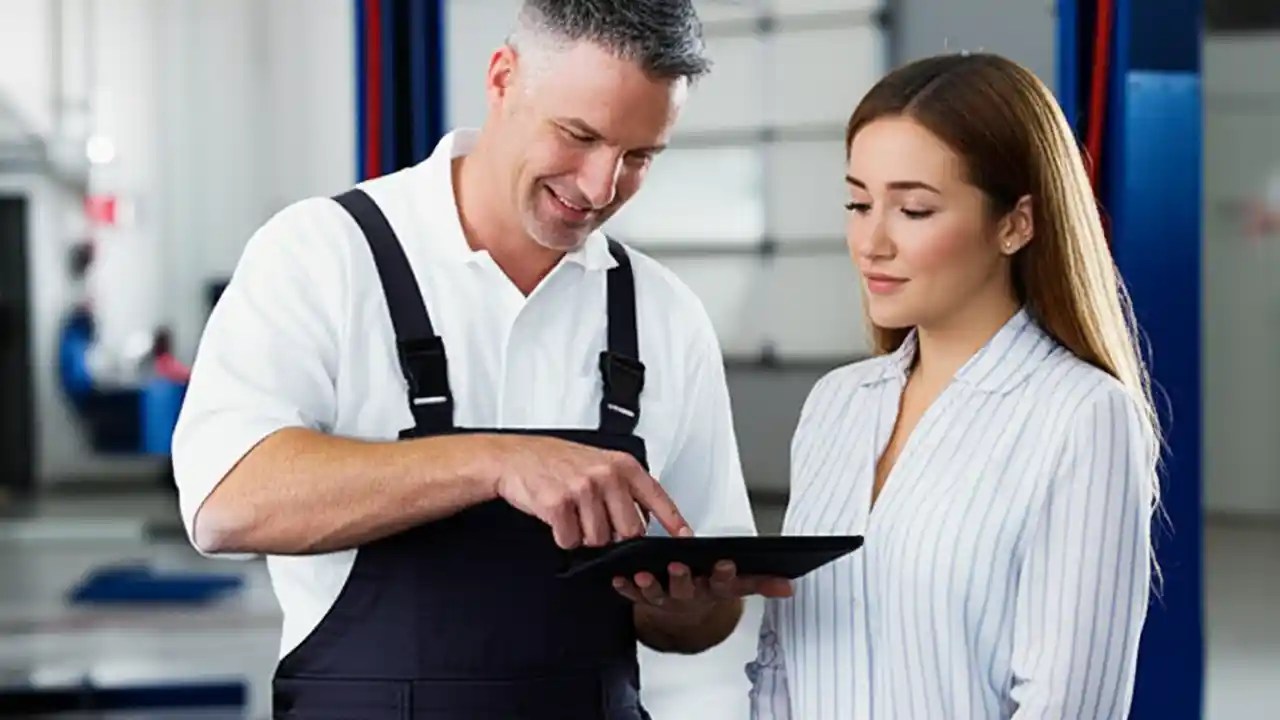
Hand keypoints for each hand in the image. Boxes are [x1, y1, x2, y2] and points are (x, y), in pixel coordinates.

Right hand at [486, 435, 690, 548]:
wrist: (513, 457)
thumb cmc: (554, 461)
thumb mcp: (597, 463)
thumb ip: (623, 487)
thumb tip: (645, 520)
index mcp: (621, 465)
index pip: (657, 496)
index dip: (673, 521)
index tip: (684, 537)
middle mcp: (606, 475)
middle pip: (629, 531)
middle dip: (613, 534)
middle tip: (593, 520)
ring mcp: (582, 489)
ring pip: (599, 540)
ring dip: (583, 535)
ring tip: (571, 513)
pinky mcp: (558, 504)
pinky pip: (570, 541)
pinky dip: (562, 537)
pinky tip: (556, 518)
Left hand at [612, 560, 793, 618]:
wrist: (685, 617)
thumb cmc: (710, 589)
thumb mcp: (738, 587)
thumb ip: (762, 583)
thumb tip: (789, 585)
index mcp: (713, 589)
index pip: (723, 583)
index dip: (724, 574)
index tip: (725, 564)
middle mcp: (689, 595)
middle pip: (686, 588)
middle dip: (682, 578)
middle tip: (677, 566)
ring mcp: (666, 598)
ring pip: (657, 593)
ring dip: (650, 585)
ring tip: (643, 574)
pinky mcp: (645, 596)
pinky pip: (634, 594)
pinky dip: (625, 588)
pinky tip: (618, 578)